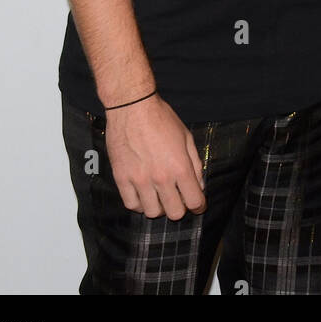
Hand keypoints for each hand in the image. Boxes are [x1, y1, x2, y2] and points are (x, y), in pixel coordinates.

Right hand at [103, 93, 205, 218]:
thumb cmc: (162, 119)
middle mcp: (161, 178)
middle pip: (174, 212)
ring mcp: (139, 180)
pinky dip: (139, 204)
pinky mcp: (122, 178)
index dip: (199, 206)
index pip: (194, 201)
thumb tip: (199, 185)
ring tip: (160, 196)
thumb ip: (195, 164)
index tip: (198, 205)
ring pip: (152, 212)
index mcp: (180, 167)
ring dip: (160, 207)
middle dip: (180, 209)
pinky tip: (144, 195)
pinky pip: (131, 204)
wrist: (133, 109)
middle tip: (179, 200)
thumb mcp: (187, 138)